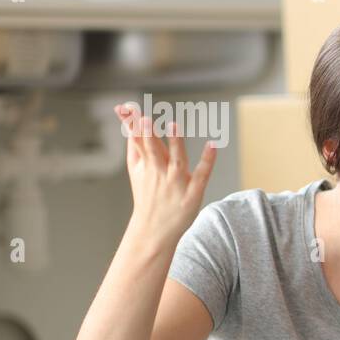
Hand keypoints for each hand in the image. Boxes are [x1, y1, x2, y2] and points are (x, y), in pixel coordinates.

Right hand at [117, 103, 216, 251]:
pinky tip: (212, 146)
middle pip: (153, 150)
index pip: (137, 141)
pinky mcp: (193, 194)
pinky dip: (207, 161)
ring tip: (172, 125)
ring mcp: (176, 184)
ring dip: (175, 143)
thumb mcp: (136, 171)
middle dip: (147, 134)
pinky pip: (201, 175)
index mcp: (145, 165)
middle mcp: (159, 173)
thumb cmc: (147, 197)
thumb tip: (130, 124)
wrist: (153, 231)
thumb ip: (135, 147)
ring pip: (177, 160)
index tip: (127, 109)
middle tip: (143, 118)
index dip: (132, 124)